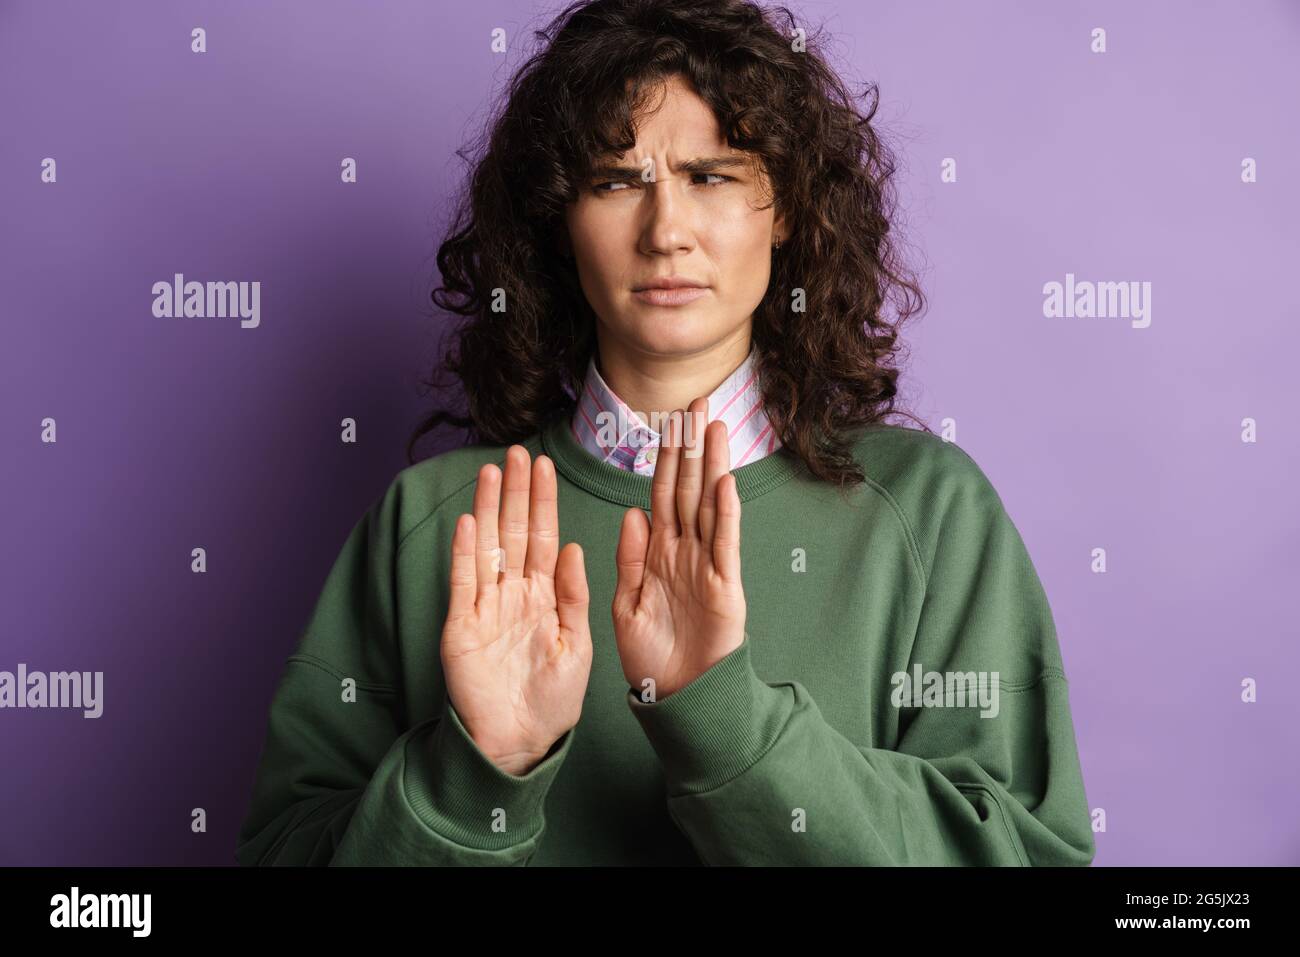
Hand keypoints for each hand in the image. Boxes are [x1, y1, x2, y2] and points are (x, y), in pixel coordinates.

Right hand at [440, 446, 592, 775]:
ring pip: (487, 548)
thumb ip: (575, 596)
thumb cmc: (554, 699)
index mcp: (545, 596)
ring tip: (491, 472)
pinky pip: (464, 583)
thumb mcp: (578, 644)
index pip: (543, 537)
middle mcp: (513, 594)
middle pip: (513, 532)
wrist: (522, 742)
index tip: (545, 466)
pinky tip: (468, 522)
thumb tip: (572, 546)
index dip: (543, 502)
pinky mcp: (463, 628)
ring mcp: (486, 608)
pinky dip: (465, 553)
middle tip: (517, 452)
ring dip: (488, 510)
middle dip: (516, 493)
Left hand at [612, 397, 746, 700]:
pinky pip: (723, 543)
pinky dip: (724, 514)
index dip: (664, 457)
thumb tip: (632, 513)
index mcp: (657, 553)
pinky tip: (724, 484)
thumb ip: (628, 560)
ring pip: (708, 505)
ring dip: (711, 466)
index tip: (668, 421)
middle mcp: (683, 552)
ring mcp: (706, 566)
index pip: (661, 493)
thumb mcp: (625, 606)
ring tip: (714, 428)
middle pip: (688, 488)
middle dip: (691, 447)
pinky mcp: (724, 586)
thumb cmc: (651, 657)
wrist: (678, 699)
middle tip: (697, 404)